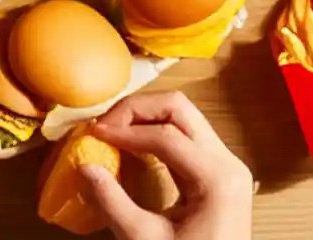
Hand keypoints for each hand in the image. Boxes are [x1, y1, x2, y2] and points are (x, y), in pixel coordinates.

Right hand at [80, 92, 252, 239]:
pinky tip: (132, 145)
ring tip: (113, 133)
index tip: (94, 135)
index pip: (167, 134)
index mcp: (217, 178)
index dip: (125, 130)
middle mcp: (228, 163)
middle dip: (137, 110)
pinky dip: (156, 133)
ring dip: (146, 118)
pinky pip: (187, 137)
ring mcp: (227, 166)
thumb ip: (112, 203)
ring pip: (184, 117)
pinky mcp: (219, 174)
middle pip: (180, 109)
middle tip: (104, 126)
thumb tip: (84, 167)